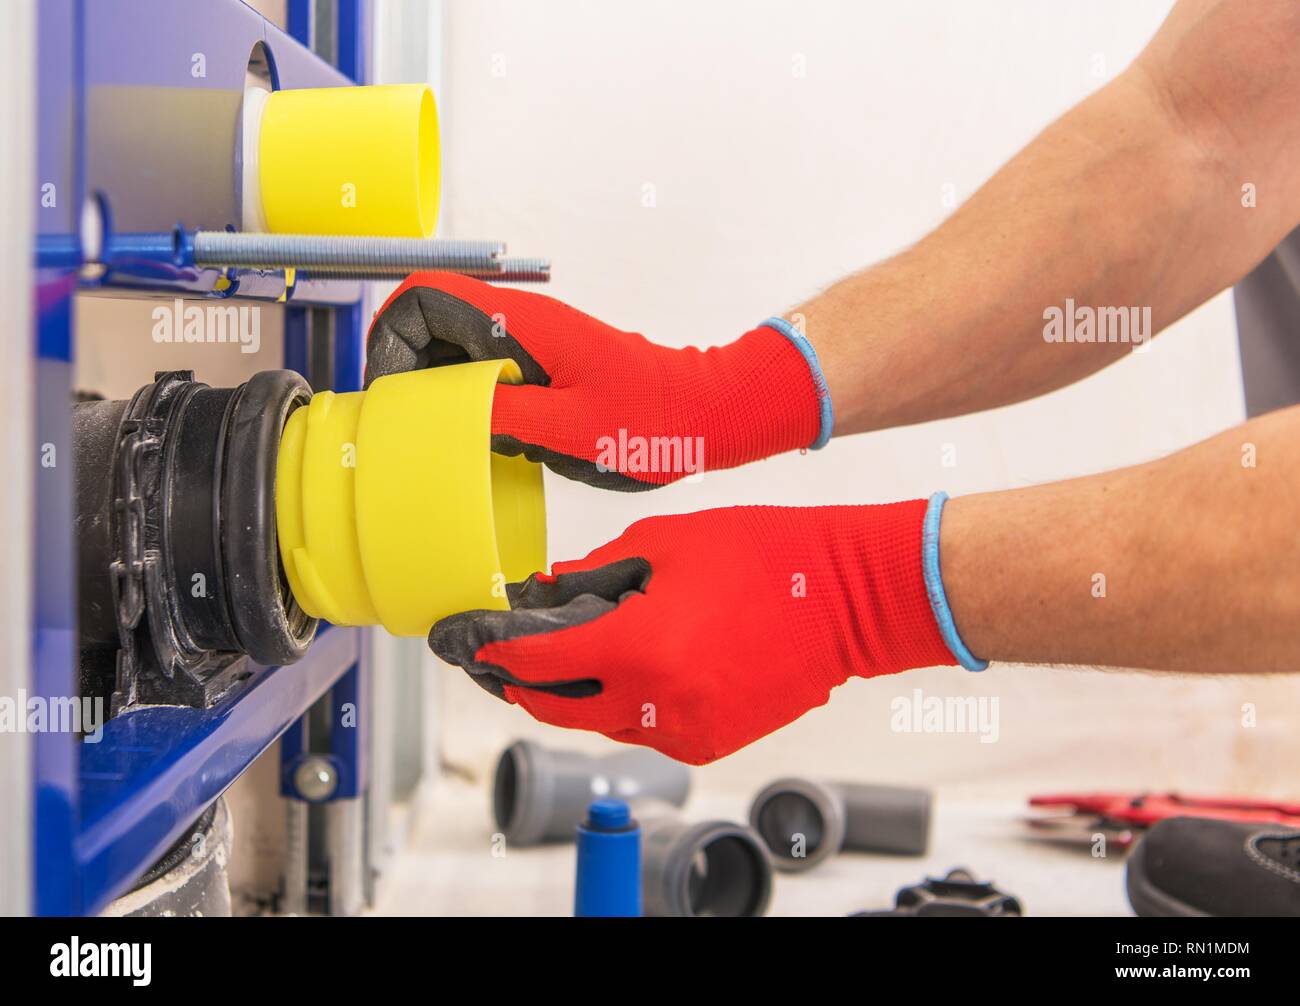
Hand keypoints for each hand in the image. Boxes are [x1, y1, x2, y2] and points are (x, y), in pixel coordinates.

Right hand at [365, 272, 829, 489]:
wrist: (707, 412)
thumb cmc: (651, 421)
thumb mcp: (568, 429)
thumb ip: (497, 414)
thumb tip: (435, 411)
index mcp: (521, 324)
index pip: (424, 296)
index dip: (389, 336)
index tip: (388, 389)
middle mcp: (523, 322)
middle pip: (432, 321)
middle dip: (406, 367)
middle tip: (406, 423)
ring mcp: (535, 342)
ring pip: (458, 348)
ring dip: (438, 386)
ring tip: (438, 436)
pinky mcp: (548, 364)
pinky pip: (489, 369)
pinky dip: (470, 397)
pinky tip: (479, 438)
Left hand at [430, 500, 960, 763]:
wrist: (846, 597)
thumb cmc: (765, 555)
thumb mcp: (667, 542)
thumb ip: (598, 571)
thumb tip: (555, 588)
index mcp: (637, 647)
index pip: (537, 663)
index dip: (498, 654)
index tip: (478, 646)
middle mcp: (654, 702)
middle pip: (556, 709)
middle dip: (525, 685)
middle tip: (512, 658)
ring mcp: (686, 730)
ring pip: (601, 723)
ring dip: (579, 695)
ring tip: (579, 655)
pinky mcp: (712, 741)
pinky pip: (646, 732)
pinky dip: (629, 706)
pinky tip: (638, 669)